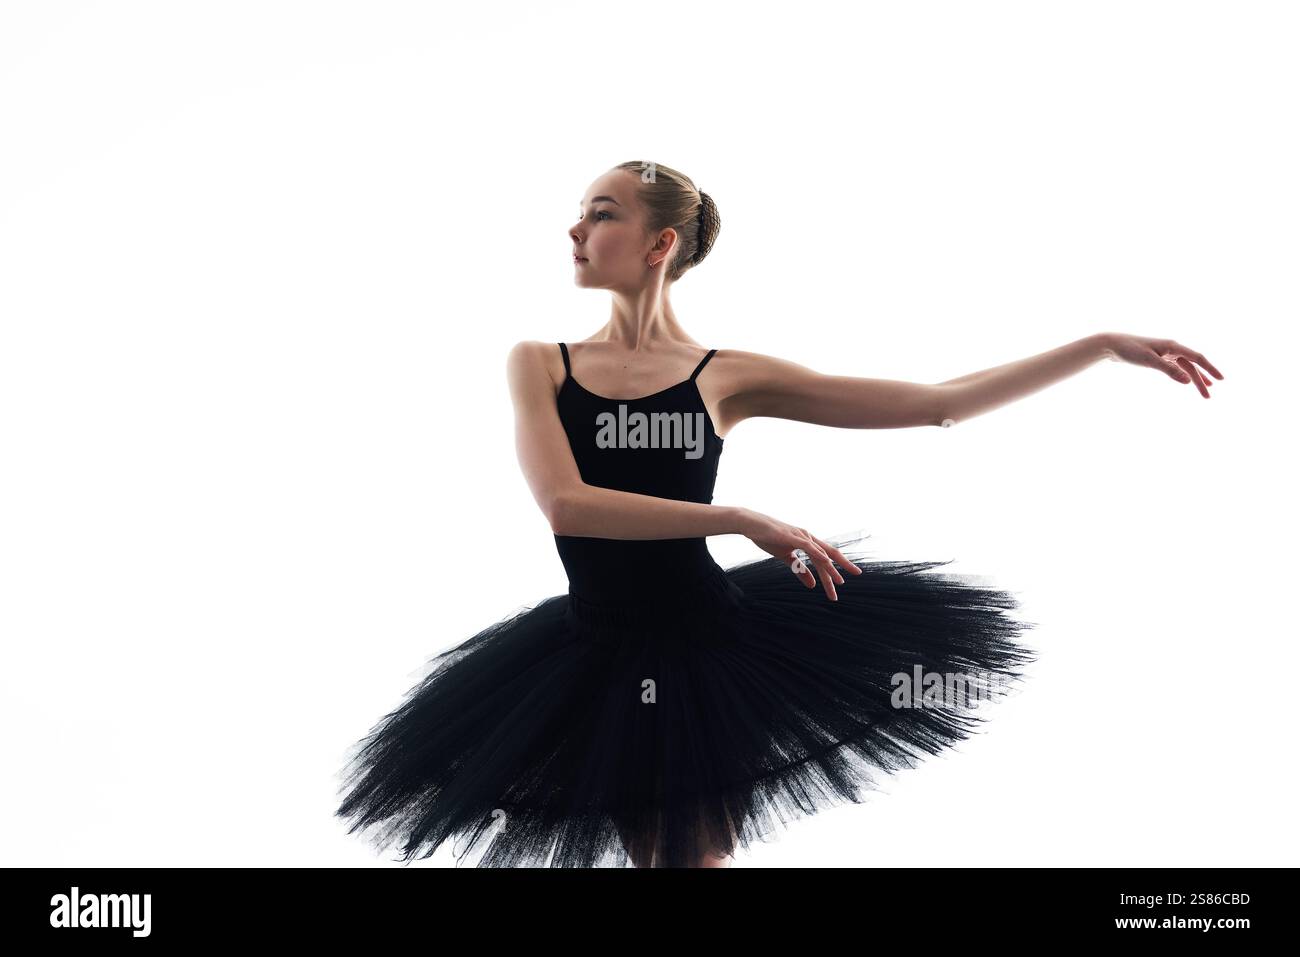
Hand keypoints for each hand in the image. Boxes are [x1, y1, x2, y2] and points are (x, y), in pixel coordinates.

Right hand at [737, 509, 862, 600]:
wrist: (750, 524)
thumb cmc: (767, 537)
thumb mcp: (785, 557)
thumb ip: (800, 570)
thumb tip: (813, 585)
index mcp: (807, 542)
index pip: (826, 555)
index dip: (839, 565)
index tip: (845, 579)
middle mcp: (808, 537)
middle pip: (829, 553)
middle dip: (843, 566)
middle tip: (858, 574)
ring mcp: (800, 536)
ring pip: (821, 553)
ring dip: (830, 568)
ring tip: (839, 582)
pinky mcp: (791, 536)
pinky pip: (808, 547)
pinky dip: (818, 554)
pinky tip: (826, 562)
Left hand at [1099, 332, 1223, 397]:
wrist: (1112, 345)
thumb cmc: (1129, 350)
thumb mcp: (1149, 360)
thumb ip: (1169, 370)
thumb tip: (1188, 381)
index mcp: (1173, 346)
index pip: (1197, 358)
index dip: (1210, 369)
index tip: (1221, 380)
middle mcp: (1172, 348)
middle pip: (1192, 365)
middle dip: (1202, 380)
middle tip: (1209, 397)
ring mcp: (1166, 353)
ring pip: (1185, 367)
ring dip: (1195, 379)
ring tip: (1205, 391)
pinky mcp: (1159, 358)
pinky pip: (1176, 367)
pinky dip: (1184, 375)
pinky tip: (1188, 381)